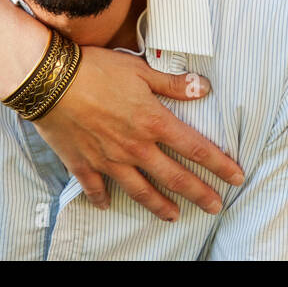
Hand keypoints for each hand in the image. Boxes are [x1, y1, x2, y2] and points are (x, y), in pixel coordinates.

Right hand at [33, 46, 244, 220]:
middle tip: (215, 206)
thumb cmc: (95, 69)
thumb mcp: (139, 70)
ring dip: (160, 206)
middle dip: (199, 194)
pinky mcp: (84, 164)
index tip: (236, 177)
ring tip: (174, 217)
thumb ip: (173, 83)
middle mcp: (135, 148)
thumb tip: (204, 89)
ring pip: (141, 191)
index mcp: (153, 123)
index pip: (196, 149)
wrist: (50, 81)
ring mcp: (109, 160)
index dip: (220, 164)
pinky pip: (96, 189)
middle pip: (175, 178)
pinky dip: (103, 199)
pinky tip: (108, 205)